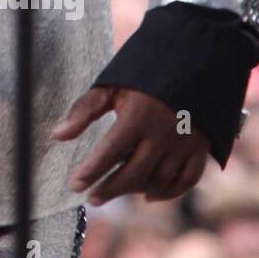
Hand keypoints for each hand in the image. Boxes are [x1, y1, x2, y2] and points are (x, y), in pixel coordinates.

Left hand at [50, 86, 208, 205]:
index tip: (75, 186)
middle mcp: (163, 133)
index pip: (109, 152)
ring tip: (113, 190)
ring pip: (158, 180)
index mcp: (138, 116)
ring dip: (134, 191)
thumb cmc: (143, 74)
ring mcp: (185, 143)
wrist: (192, 59)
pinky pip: (186, 180)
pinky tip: (148, 196)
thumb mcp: (111, 85)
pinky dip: (168, 193)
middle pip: (133, 173)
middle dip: (110, 189)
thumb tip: (57, 136)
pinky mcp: (201, 147)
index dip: (91, 172)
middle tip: (92, 198)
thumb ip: (84, 110)